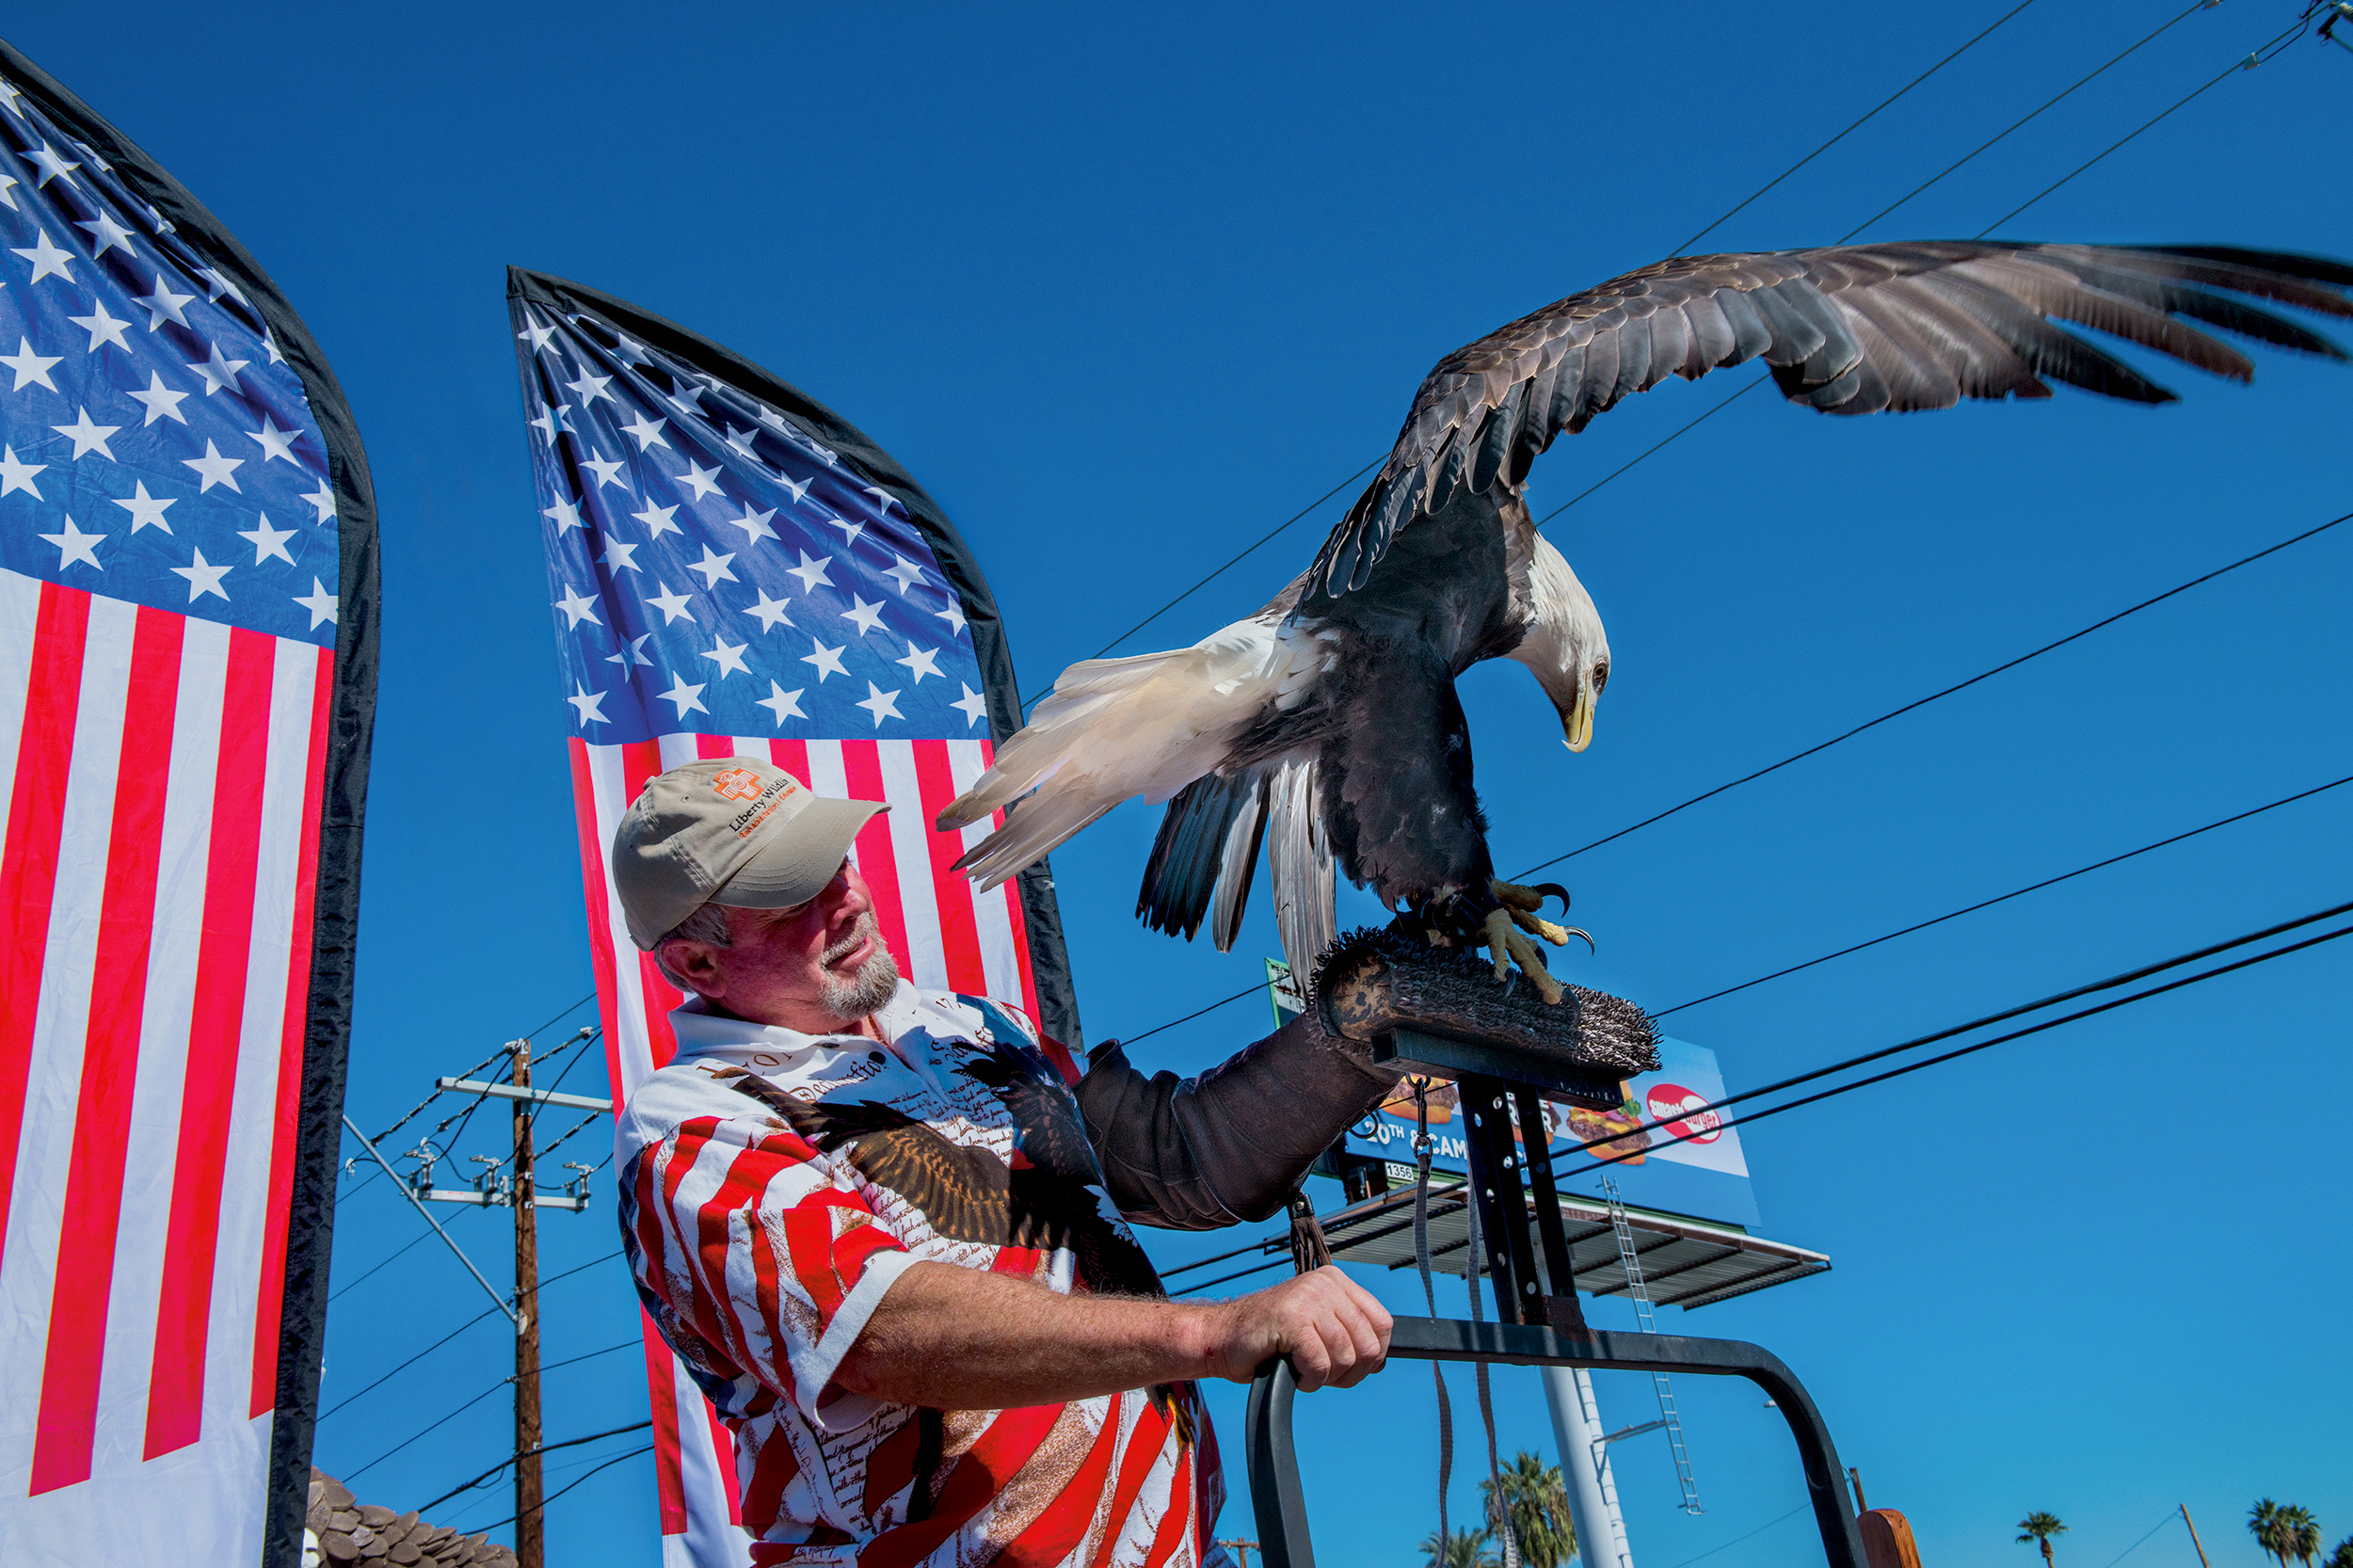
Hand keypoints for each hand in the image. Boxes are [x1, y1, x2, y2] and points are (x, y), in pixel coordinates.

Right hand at [1202, 1265, 1391, 1391]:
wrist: (1220, 1339)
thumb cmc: (1267, 1340)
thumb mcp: (1317, 1329)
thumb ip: (1348, 1335)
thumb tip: (1380, 1360)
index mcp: (1336, 1282)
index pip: (1383, 1324)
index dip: (1373, 1356)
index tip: (1350, 1367)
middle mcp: (1325, 1284)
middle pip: (1369, 1345)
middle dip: (1349, 1372)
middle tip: (1322, 1374)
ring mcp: (1308, 1298)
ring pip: (1346, 1357)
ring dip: (1325, 1377)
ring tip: (1302, 1369)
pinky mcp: (1291, 1318)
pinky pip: (1321, 1365)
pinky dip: (1308, 1379)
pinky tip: (1291, 1369)